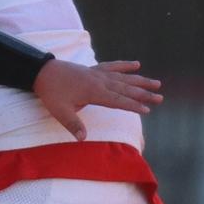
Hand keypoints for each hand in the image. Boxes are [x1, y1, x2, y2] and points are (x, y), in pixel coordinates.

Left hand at [34, 60, 162, 139]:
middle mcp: (100, 81)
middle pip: (126, 88)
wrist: (43, 72)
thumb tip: (83, 139)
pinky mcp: (94, 69)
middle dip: (144, 94)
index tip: (147, 110)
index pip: (118, 100)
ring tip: (156, 83)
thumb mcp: (60, 112)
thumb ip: (73, 124)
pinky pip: (113, 66)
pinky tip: (136, 64)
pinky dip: (125, 65)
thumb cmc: (51, 93)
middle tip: (160, 98)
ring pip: (124, 77)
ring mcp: (98, 73)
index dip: (133, 106)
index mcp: (94, 92)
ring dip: (140, 80)